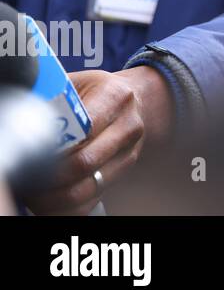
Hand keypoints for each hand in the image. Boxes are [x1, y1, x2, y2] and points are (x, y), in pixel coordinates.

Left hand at [22, 67, 169, 214]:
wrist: (134, 98)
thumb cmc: (94, 90)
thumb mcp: (75, 83)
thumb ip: (52, 97)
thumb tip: (24, 119)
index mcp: (115, 96)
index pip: (84, 129)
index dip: (54, 145)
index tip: (31, 152)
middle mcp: (129, 125)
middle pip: (85, 162)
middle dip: (49, 174)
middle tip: (25, 175)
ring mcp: (130, 151)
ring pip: (88, 187)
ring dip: (54, 196)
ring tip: (32, 190)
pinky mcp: (124, 170)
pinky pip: (92, 200)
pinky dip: (66, 206)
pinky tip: (48, 199)